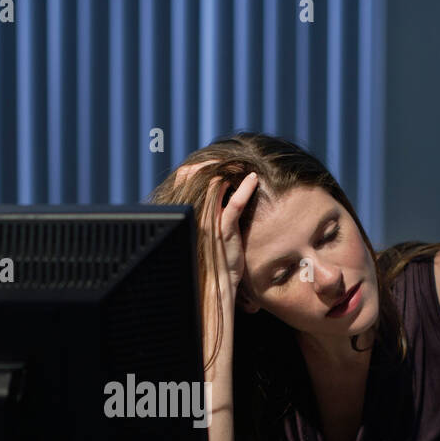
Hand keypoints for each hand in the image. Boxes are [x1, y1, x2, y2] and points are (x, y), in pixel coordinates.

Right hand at [175, 161, 258, 322]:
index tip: (211, 159)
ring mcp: (211, 223)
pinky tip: (252, 179)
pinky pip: (235, 206)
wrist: (217, 284)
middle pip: (201, 179)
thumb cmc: (214, 259)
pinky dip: (245, 190)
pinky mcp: (225, 231)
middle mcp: (198, 216)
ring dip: (231, 172)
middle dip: (214, 164)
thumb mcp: (207, 233)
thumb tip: (214, 193)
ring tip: (241, 163)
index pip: (186, 181)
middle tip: (228, 156)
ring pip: (217, 188)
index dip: (197, 167)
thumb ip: (207, 213)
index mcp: (191, 214)